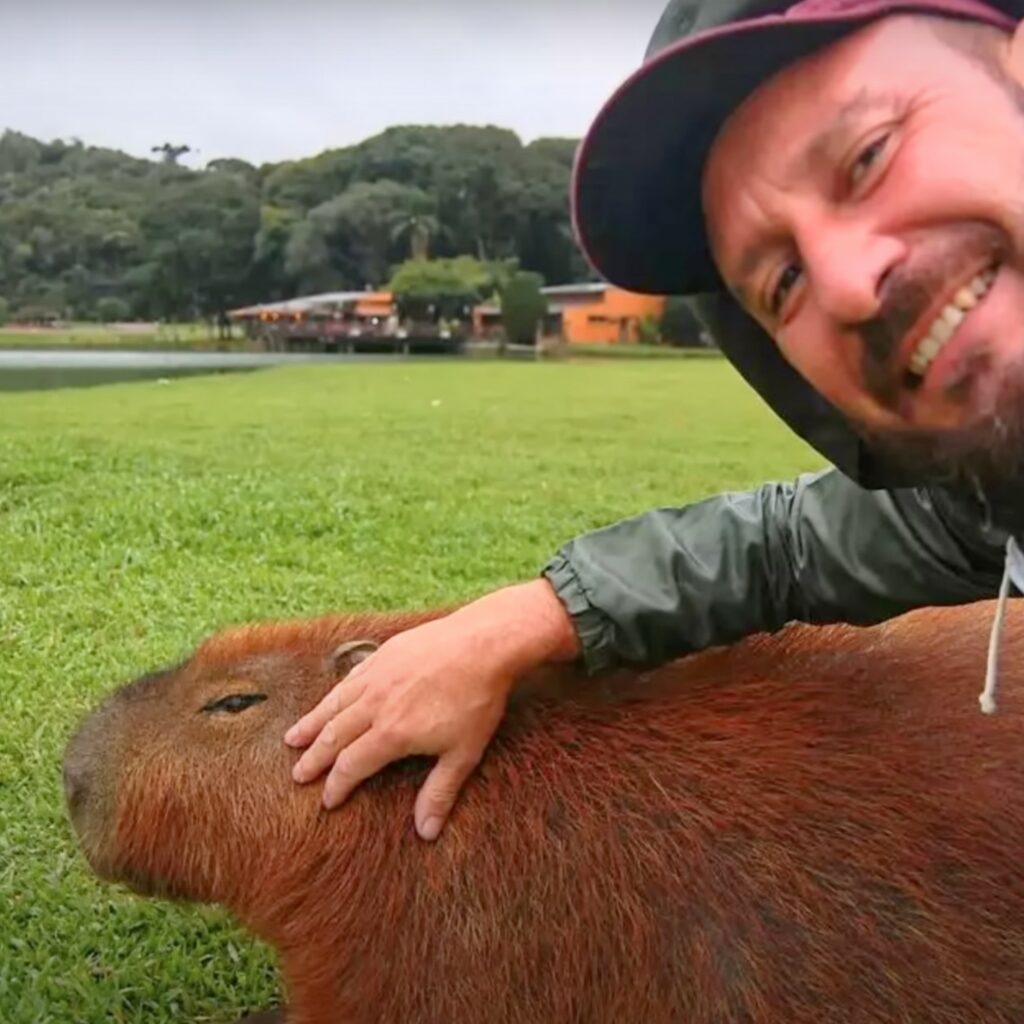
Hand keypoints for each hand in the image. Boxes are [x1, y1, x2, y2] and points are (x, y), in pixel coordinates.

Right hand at [284, 580, 578, 839]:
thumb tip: (426, 833)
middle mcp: (375, 704)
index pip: (351, 766)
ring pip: (334, 704)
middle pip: (334, 736)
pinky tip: (331, 699)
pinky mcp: (384, 653)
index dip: (337, 786)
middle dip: (315, 758)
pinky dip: (334, 694)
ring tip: (293, 738)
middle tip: (298, 774)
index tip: (326, 801)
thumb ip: (440, 792)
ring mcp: (376, 675)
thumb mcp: (464, 753)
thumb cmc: (477, 699)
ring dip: (312, 723)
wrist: (483, 643)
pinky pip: (349, 678)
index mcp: (391, 733)